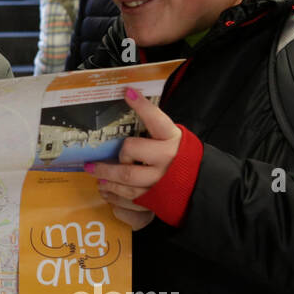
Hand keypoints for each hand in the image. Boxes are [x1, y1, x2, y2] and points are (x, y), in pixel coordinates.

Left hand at [87, 88, 182, 229]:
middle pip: (130, 152)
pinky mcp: (158, 201)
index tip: (127, 92)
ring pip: (127, 182)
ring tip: (97, 177)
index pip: (156, 120)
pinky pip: (131, 202)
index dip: (142, 106)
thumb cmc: (181, 159)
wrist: (201, 188)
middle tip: (92, 164)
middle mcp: (167, 160)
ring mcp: (162, 182)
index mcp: (173, 140)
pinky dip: (115, 197)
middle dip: (109, 160)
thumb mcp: (173, 140)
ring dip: (108, 180)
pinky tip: (107, 191)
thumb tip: (130, 102)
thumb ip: (155, 130)